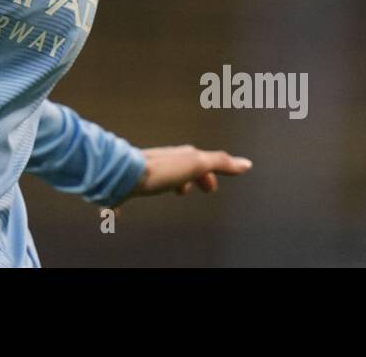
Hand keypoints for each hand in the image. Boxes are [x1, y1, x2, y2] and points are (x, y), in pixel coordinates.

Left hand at [114, 145, 251, 205]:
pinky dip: (133, 196)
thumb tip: (246, 163)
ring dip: (168, 182)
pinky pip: (130, 190)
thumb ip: (220, 163)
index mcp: (179, 156)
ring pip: (159, 175)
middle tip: (190, 190)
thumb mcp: (195, 164)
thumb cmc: (161, 170)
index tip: (211, 188)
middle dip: (189, 177)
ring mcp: (144, 171)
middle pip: (179, 167)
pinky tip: (119, 210)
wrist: (123, 174)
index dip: (207, 174)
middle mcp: (162, 161)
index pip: (198, 162)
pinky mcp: (127, 185)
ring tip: (171, 192)